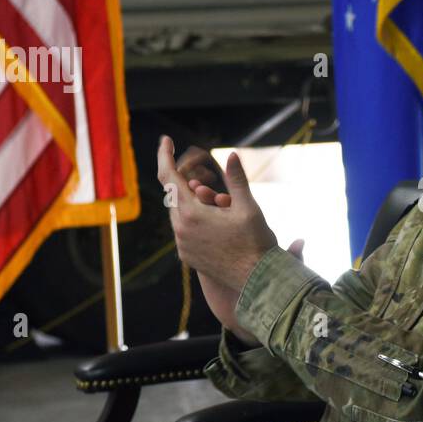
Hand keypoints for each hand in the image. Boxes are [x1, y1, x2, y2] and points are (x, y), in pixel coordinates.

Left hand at [157, 135, 277, 293]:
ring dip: (191, 203)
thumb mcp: (248, 207)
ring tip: (211, 200)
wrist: (256, 280)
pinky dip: (193, 220)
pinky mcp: (187, 257)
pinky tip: (211, 221)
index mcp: (191, 213)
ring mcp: (182, 245)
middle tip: (204, 176)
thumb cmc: (255, 243)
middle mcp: (180, 230)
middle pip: (174, 195)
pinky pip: (183, 232)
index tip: (166, 141)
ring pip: (178, 214)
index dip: (166, 155)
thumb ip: (237, 180)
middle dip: (186, 182)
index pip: (169, 177)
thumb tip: (232, 155)